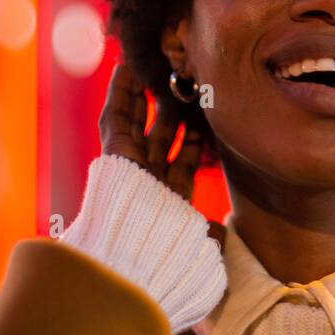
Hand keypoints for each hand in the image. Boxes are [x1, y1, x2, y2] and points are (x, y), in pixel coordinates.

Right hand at [98, 60, 225, 250]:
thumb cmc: (174, 259)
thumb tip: (221, 233)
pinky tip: (126, 69)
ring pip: (136, 123)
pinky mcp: (113, 157)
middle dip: (169, 111)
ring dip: (144, 95)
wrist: (139, 265)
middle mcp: (149, 182)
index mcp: (171, 201)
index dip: (193, 139)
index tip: (203, 117)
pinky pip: (115, 118)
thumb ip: (210, 236)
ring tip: (152, 69)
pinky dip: (120, 93)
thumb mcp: (202, 245)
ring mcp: (129, 168)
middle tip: (180, 84)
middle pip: (159, 138)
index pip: (184, 160)